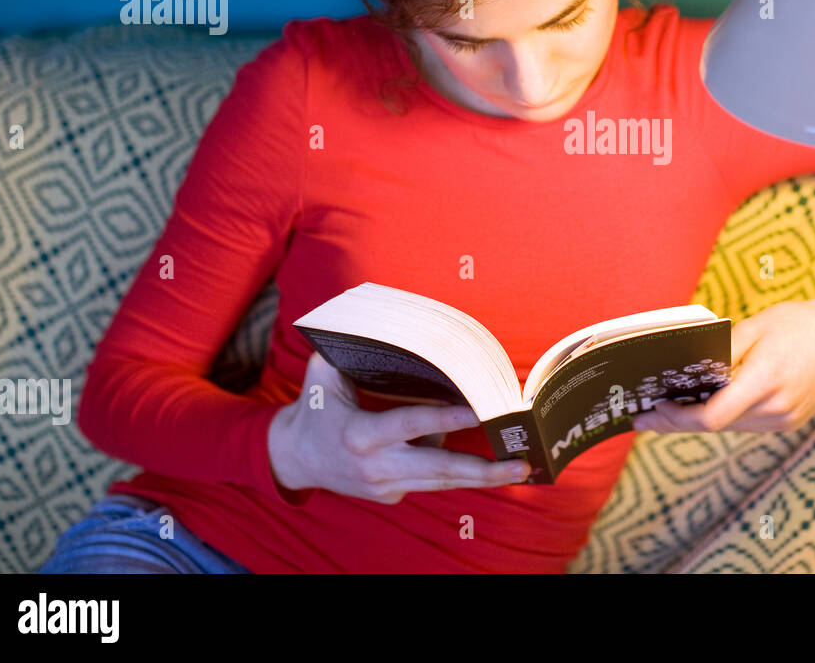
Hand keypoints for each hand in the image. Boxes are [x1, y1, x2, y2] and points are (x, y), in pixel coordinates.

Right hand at [267, 352, 532, 503]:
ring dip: (482, 477)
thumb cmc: (315, 408)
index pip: (413, 423)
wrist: (293, 458)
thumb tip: (384, 317)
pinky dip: (457, 472)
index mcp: (361, 433)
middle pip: (438, 468)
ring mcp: (384, 486)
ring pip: (441, 482)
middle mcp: (376, 466)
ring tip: (520, 469)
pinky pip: (429, 481)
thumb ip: (351, 350)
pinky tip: (490, 466)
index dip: (448, 417)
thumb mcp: (324, 374)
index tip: (481, 412)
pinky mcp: (389, 496)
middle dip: (482, 469)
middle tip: (520, 464)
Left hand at [630, 292, 814, 433]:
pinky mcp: (790, 421)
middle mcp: (776, 407)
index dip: (677, 418)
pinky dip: (723, 416)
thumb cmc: (799, 323)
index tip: (653, 408)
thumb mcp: (754, 327)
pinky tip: (703, 406)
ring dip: (699, 420)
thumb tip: (685, 370)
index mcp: (765, 380)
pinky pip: (746, 423)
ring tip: (666, 412)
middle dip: (677, 421)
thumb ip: (719, 352)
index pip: (712, 416)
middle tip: (645, 417)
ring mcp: (785, 419)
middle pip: (715, 426)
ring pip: (729, 427)